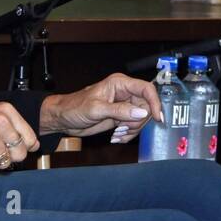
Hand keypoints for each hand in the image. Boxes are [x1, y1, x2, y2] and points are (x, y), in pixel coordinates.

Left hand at [40, 73, 163, 143]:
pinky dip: (128, 134)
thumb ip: (119, 110)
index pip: (146, 89)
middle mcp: (125, 93)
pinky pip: (133, 127)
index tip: (157, 117)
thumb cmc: (74, 107)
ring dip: (132, 130)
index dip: (154, 102)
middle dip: (137, 121)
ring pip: (141, 119)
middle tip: (122, 128)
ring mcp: (124, 106)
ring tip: (117, 133)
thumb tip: (141, 112)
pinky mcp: (121, 117)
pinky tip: (116, 137)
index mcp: (120, 83)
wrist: (64, 118)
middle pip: (146, 107)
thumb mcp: (96, 109)